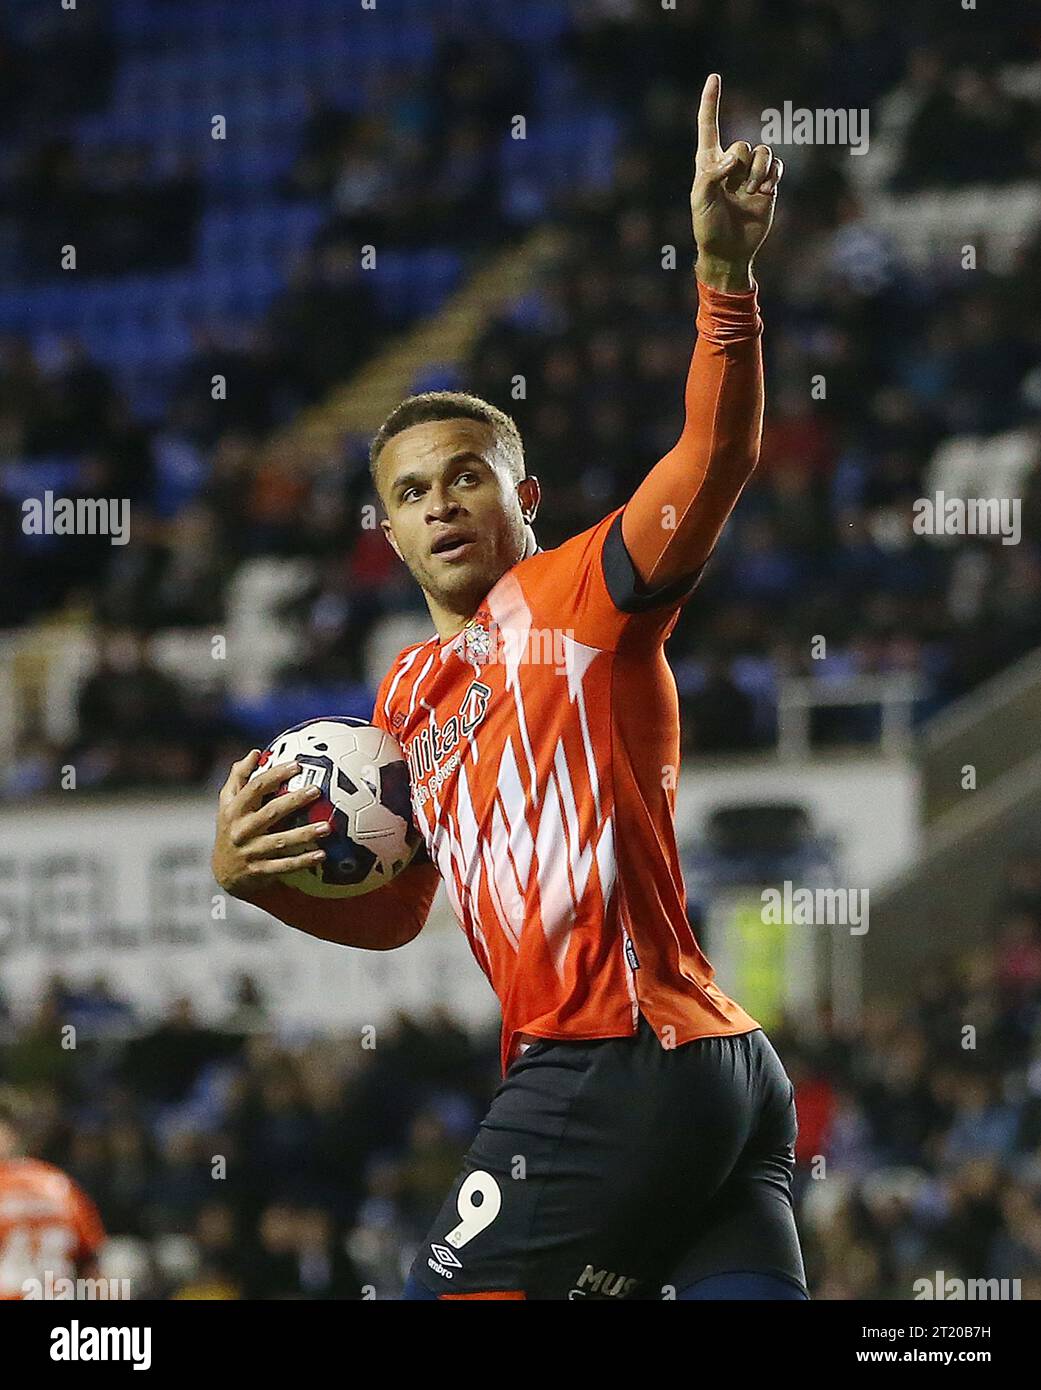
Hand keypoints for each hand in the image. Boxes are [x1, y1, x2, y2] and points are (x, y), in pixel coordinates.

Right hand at [211, 750, 331, 900]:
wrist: (224, 871)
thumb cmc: (232, 828)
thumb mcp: (227, 804)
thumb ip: (239, 778)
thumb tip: (255, 753)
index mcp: (233, 809)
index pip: (255, 787)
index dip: (275, 775)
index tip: (298, 765)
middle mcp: (241, 830)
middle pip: (270, 812)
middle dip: (294, 801)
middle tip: (317, 790)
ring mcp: (250, 852)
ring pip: (281, 842)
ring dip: (304, 834)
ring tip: (327, 826)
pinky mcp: (259, 871)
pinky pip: (284, 866)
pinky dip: (302, 861)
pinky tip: (322, 855)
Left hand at [691, 73, 782, 289]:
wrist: (728, 251)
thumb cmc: (707, 226)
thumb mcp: (700, 200)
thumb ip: (712, 174)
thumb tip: (735, 158)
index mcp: (708, 163)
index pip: (708, 126)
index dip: (711, 102)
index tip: (714, 77)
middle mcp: (730, 164)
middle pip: (742, 144)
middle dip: (740, 166)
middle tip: (734, 190)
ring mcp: (750, 174)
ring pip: (762, 153)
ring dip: (758, 173)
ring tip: (750, 194)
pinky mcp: (768, 184)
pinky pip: (776, 166)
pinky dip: (771, 177)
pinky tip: (763, 193)